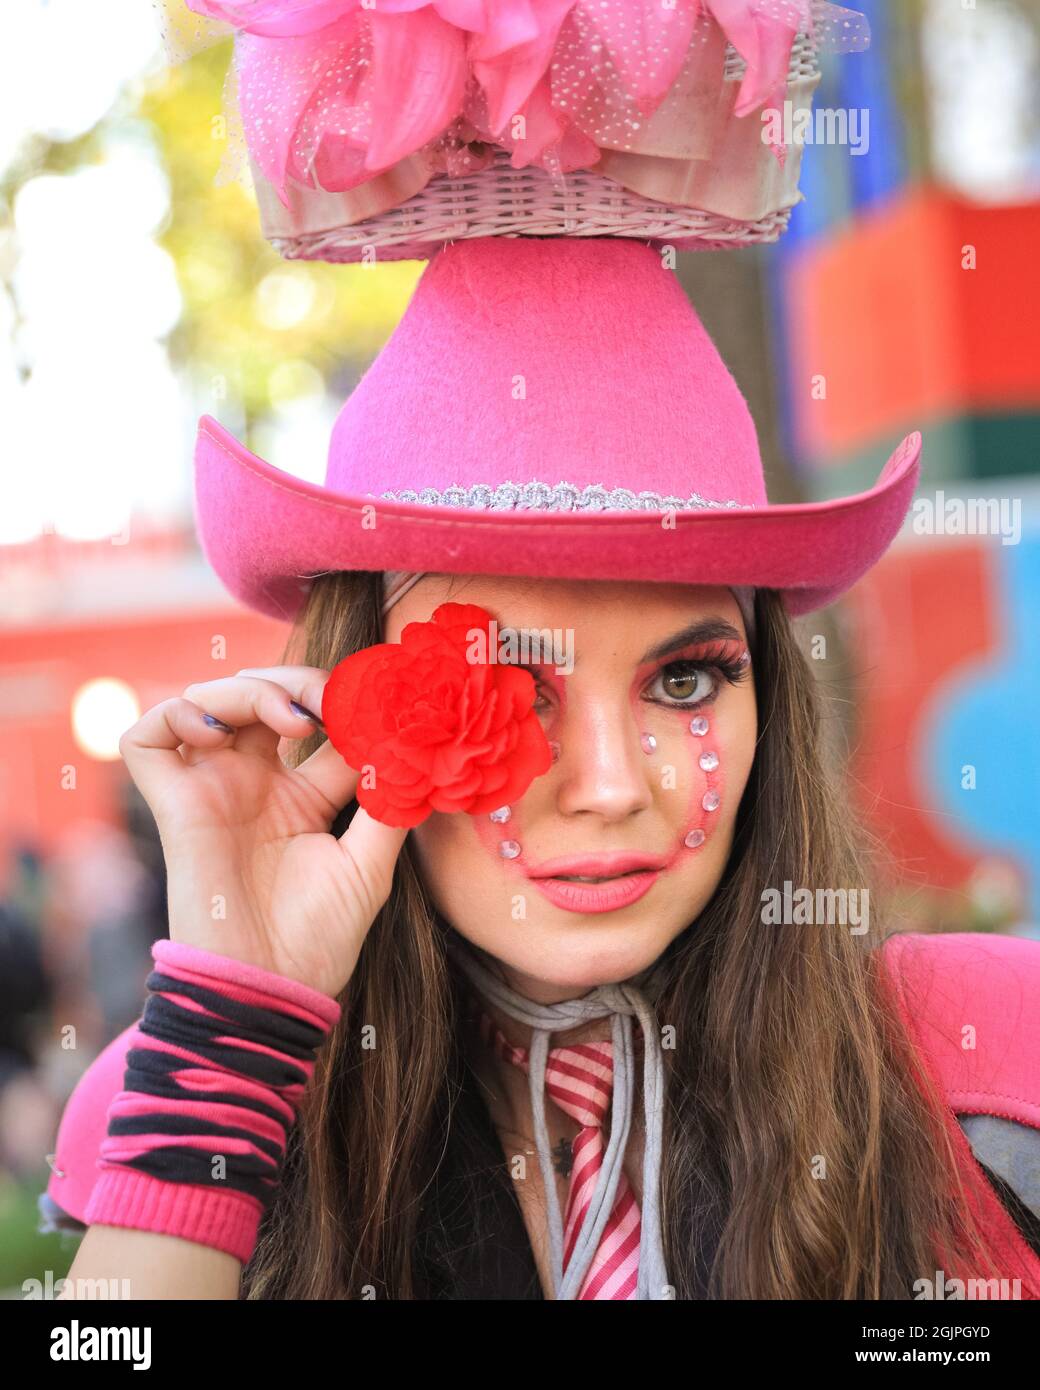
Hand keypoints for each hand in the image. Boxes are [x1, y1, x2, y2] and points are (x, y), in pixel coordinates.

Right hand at [119, 666, 407, 997]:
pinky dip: (176, 715)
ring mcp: (212, 790)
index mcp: (302, 795)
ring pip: (208, 701)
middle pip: (264, 697)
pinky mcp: (174, 806)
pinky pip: (147, 738)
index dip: (347, 704)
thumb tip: (412, 746)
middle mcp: (255, 784)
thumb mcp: (371, 862)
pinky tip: (220, 731)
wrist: (272, 988)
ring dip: (249, 689)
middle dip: (300, 682)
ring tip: (293, 717)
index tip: (381, 707)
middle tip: (332, 700)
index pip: (321, 723)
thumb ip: (388, 802)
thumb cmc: (321, 937)